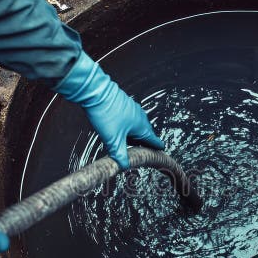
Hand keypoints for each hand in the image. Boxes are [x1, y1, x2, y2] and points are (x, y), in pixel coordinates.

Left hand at [53, 52, 164, 168]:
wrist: (95, 92)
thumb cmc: (106, 113)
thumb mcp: (113, 140)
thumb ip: (120, 155)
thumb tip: (124, 165)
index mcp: (141, 126)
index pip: (154, 140)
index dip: (157, 147)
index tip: (161, 150)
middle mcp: (140, 116)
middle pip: (145, 133)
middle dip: (142, 142)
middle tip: (139, 151)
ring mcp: (132, 109)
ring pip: (136, 125)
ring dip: (133, 134)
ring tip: (125, 141)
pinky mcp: (124, 104)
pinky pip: (130, 118)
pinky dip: (127, 125)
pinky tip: (118, 128)